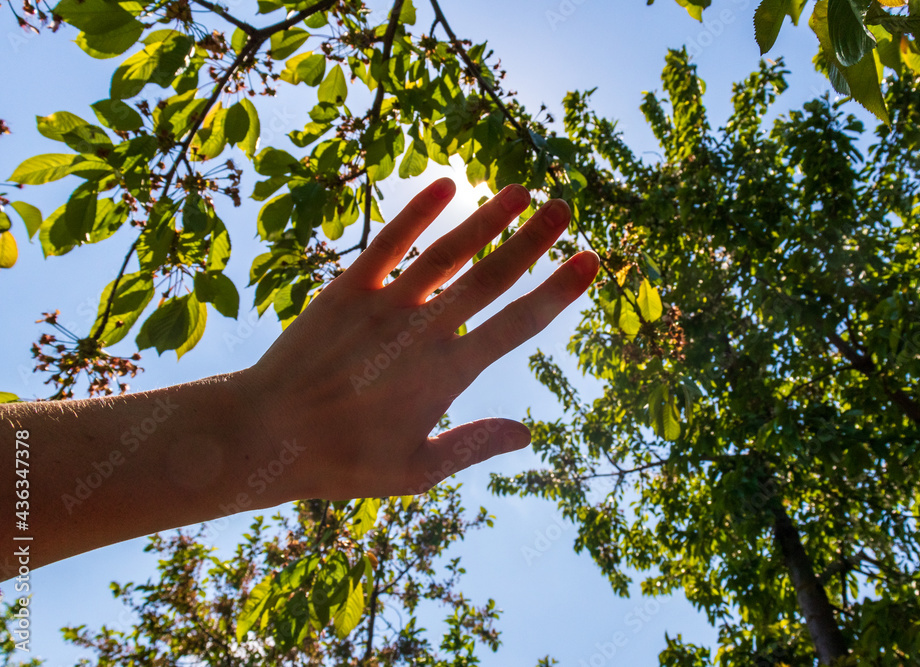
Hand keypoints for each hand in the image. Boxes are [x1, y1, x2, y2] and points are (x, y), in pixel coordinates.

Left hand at [234, 177, 598, 500]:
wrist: (264, 434)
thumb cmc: (342, 460)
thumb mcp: (415, 469)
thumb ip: (474, 444)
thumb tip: (528, 432)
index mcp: (446, 373)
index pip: (515, 325)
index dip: (556, 292)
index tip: (588, 262)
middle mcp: (422, 331)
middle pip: (489, 278)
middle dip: (532, 242)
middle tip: (564, 208)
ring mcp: (384, 304)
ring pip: (445, 253)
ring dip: (485, 220)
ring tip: (520, 190)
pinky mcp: (347, 289)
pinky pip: (388, 242)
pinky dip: (416, 212)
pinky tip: (445, 183)